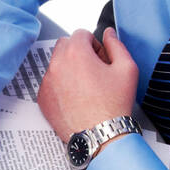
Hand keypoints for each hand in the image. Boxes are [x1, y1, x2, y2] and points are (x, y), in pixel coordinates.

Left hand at [37, 27, 138, 143]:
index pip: (81, 33)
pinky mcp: (43, 98)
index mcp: (76, 53)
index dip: (94, 44)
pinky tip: (76, 98)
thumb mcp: (126, 69)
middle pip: (65, 45)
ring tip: (86, 86)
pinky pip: (50, 83)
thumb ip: (116, 45)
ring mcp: (47, 82)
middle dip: (79, 52)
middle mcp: (57, 65)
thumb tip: (109, 34)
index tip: (100, 58)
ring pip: (56, 64)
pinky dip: (60, 86)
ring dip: (69, 68)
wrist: (100, 136)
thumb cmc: (113, 106)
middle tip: (93, 69)